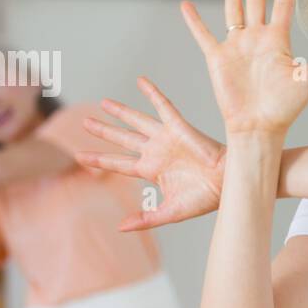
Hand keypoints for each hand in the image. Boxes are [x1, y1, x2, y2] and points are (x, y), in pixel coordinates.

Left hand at [76, 76, 225, 231]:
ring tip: (103, 102)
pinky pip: (163, 106)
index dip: (98, 159)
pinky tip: (141, 80)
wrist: (228, 184)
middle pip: (123, 138)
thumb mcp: (170, 212)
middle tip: (84, 122)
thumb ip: (146, 219)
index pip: (118, 163)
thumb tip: (120, 227)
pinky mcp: (178, 127)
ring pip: (137, 120)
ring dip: (120, 111)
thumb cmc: (205, 199)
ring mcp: (166, 138)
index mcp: (152, 170)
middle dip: (104, 131)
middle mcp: (155, 151)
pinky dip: (152, 93)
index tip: (79, 156)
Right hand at [179, 0, 307, 135]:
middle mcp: (257, 39)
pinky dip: (194, 21)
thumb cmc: (286, 108)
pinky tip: (186, 5)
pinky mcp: (218, 58)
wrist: (259, 128)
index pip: (281, 4)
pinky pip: (203, 35)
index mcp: (278, 41)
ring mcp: (237, 47)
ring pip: (233, 9)